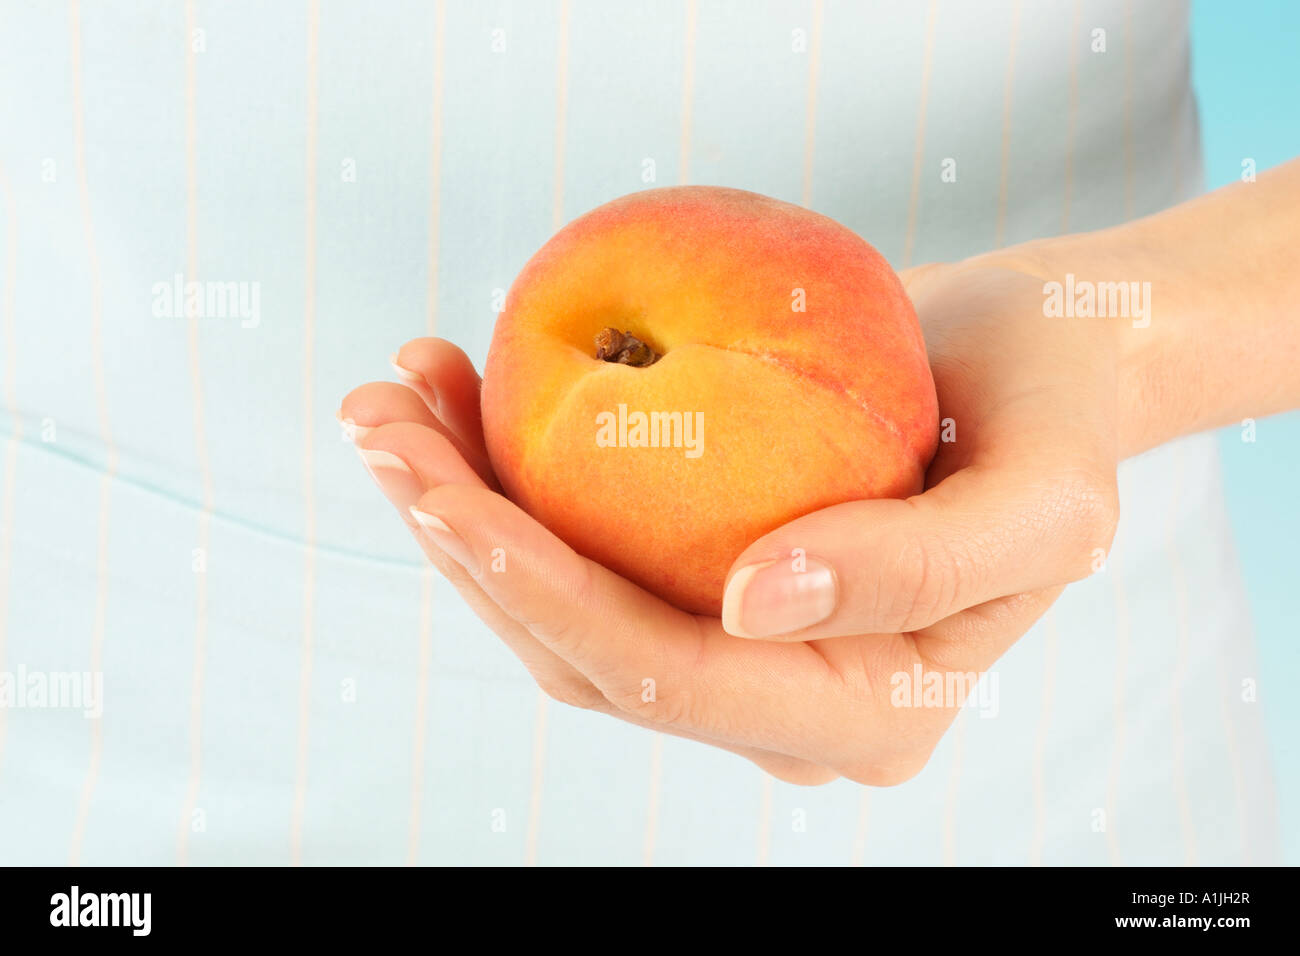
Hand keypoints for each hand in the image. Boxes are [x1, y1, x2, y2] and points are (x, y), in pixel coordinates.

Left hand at [339, 247, 1120, 785]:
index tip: (444, 494)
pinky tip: (461, 395)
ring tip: (394, 397)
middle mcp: (776, 699)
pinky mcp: (698, 571)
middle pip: (583, 651)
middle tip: (379, 423)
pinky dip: (512, 475)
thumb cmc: (1063, 422)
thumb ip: (921, 571)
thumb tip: (749, 604)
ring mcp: (731, 641)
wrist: (1045, 362)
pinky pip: (586, 545)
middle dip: (465, 548)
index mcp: (856, 716)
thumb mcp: (1047, 504)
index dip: (545, 596)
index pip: (668, 678)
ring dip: (463, 506)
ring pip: (561, 605)